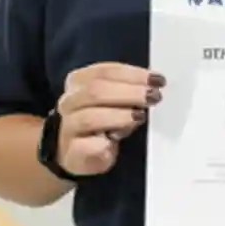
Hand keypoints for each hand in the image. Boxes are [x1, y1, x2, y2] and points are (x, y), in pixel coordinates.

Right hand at [55, 62, 164, 176]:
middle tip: (153, 97)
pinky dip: (99, 144)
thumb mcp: (116, 99)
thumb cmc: (103, 121)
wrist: (78, 152)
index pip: (106, 72)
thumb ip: (129, 89)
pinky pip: (83, 147)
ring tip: (139, 117)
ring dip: (118, 116)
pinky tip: (111, 144)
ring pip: (89, 118)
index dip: (133, 75)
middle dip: (129, 93)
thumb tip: (153, 86)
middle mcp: (70, 101)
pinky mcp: (72, 153)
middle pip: (96, 91)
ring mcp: (68, 127)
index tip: (156, 79)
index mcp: (79, 81)